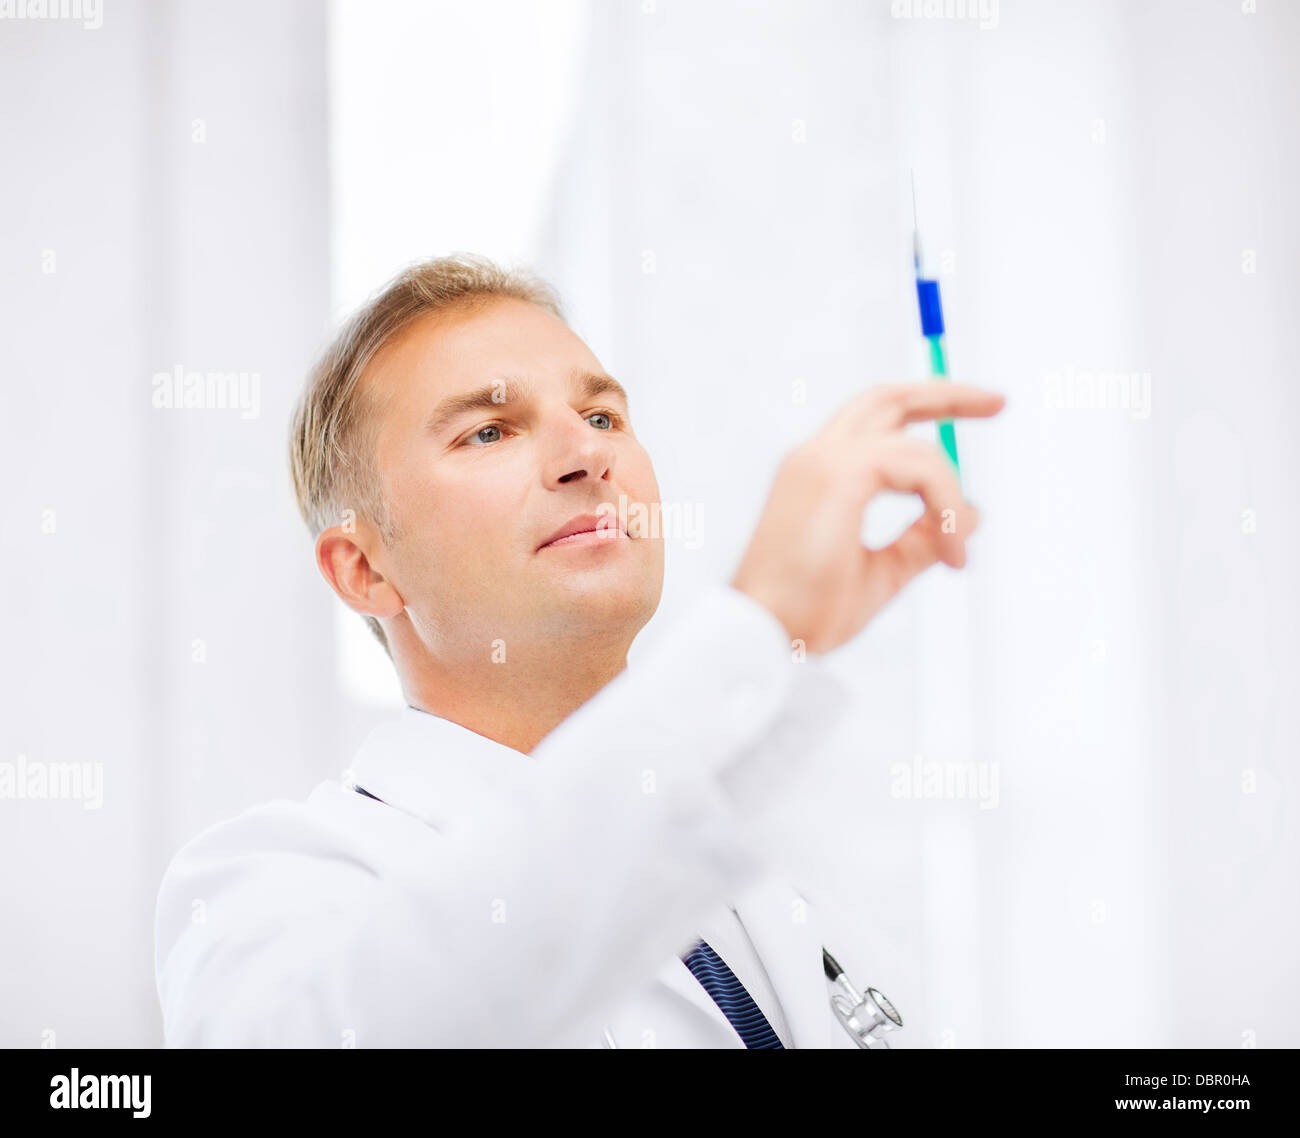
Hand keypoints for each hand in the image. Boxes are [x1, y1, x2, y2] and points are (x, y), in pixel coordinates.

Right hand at [730, 382, 1005, 653]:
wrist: (764, 635)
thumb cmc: (807, 611)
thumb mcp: (881, 570)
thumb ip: (921, 539)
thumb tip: (974, 515)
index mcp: (817, 472)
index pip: (875, 421)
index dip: (923, 414)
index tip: (970, 425)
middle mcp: (816, 456)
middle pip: (888, 398)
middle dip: (946, 394)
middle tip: (998, 402)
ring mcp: (823, 461)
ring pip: (914, 443)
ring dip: (950, 493)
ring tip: (955, 552)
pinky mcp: (840, 476)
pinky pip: (918, 466)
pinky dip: (945, 503)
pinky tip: (949, 549)